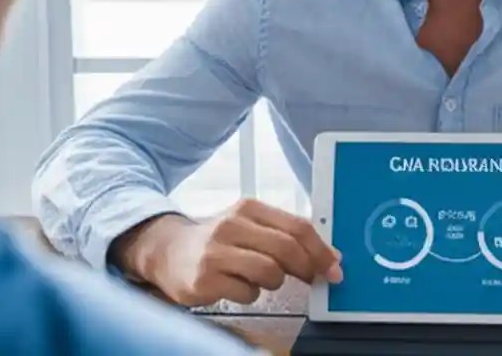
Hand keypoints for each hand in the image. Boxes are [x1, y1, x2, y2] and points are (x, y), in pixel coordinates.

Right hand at [112, 199, 342, 307]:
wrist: (167, 252)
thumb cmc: (218, 240)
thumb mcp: (249, 225)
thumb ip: (284, 234)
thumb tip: (328, 255)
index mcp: (248, 208)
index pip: (297, 226)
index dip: (321, 249)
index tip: (335, 266)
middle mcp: (231, 226)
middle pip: (287, 249)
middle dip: (308, 267)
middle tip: (314, 279)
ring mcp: (216, 252)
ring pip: (270, 273)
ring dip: (274, 281)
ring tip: (258, 276)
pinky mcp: (205, 279)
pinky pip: (248, 293)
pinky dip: (250, 293)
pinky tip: (236, 285)